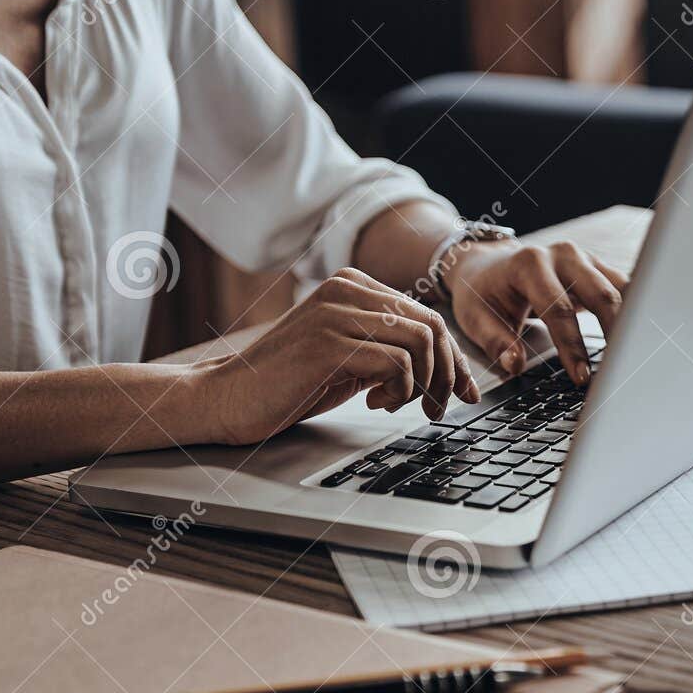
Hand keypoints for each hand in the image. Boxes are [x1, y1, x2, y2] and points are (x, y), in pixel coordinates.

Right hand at [195, 268, 479, 444]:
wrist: (228, 397)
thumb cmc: (288, 382)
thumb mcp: (349, 357)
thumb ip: (389, 348)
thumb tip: (448, 367)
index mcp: (353, 284)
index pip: (427, 315)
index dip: (454, 357)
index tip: (464, 390)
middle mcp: (346, 289)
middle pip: (432, 325)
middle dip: (448, 373)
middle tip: (440, 408)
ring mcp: (336, 314)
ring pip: (421, 341)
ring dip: (425, 384)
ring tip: (404, 406)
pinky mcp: (328, 345)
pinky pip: (397, 363)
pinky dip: (400, 390)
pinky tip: (375, 403)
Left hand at [444, 239, 627, 384]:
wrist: (486, 265)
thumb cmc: (481, 293)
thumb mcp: (475, 317)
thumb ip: (495, 341)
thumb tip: (515, 365)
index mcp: (529, 264)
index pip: (559, 309)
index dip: (572, 346)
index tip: (581, 377)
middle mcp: (562, 255)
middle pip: (602, 294)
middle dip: (614, 335)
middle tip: (618, 371)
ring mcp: (583, 258)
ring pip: (621, 289)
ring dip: (631, 323)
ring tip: (635, 358)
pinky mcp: (596, 267)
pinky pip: (624, 289)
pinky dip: (633, 314)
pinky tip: (639, 339)